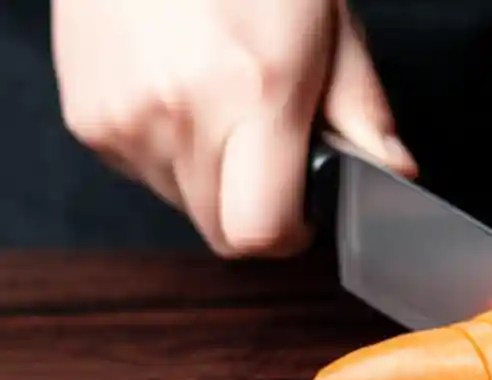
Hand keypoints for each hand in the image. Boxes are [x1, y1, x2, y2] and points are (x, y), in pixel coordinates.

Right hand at [52, 0, 416, 257]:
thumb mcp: (330, 24)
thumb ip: (363, 111)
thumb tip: (395, 173)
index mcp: (253, 93)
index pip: (261, 231)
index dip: (290, 234)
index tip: (305, 213)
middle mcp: (179, 115)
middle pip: (222, 231)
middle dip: (257, 210)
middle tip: (274, 155)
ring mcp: (124, 120)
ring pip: (182, 204)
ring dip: (213, 181)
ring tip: (226, 108)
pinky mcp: (86, 118)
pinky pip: (142, 171)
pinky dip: (169, 153)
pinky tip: (185, 95)